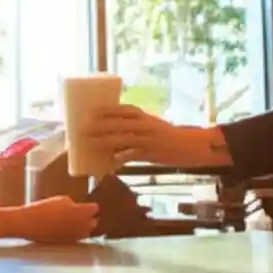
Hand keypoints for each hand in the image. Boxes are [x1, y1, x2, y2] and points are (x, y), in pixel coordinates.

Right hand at [0, 196, 97, 243]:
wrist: (29, 223)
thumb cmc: (43, 208)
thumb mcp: (61, 200)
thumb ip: (74, 205)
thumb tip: (79, 208)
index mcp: (81, 212)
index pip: (95, 209)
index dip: (92, 206)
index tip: (89, 204)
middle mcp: (82, 225)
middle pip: (95, 222)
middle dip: (91, 218)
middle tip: (86, 213)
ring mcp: (75, 235)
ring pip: (88, 232)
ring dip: (86, 227)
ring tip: (80, 221)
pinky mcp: (68, 242)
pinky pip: (78, 238)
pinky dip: (77, 233)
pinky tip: (71, 228)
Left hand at [89, 104, 233, 169]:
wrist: (189, 146)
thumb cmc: (167, 135)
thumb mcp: (151, 124)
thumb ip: (134, 124)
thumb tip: (112, 128)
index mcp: (144, 116)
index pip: (123, 110)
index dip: (107, 110)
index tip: (92, 111)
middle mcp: (145, 125)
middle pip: (119, 123)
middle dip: (100, 126)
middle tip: (84, 128)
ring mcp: (147, 139)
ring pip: (122, 138)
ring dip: (105, 141)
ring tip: (90, 143)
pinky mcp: (150, 153)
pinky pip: (131, 155)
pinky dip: (120, 158)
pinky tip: (109, 162)